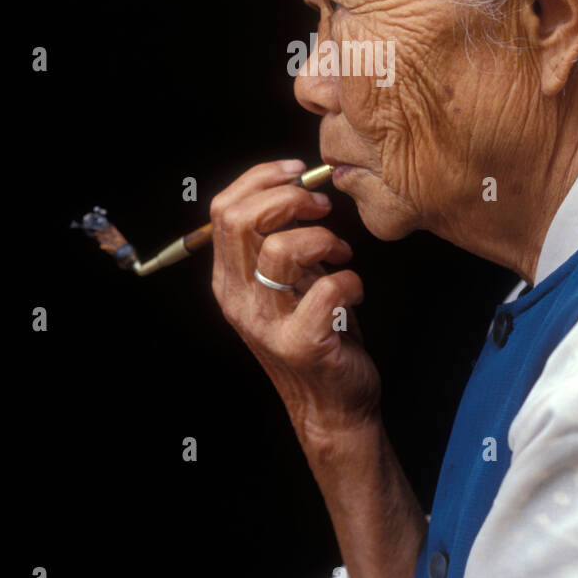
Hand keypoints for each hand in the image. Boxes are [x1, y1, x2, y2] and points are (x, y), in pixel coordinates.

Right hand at [209, 159, 380, 437]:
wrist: (332, 404)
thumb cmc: (318, 332)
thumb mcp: (289, 282)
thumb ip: (281, 240)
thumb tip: (300, 189)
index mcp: (229, 278)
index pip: (224, 210)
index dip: (262, 179)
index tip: (299, 173)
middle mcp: (238, 299)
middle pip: (240, 221)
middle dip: (288, 198)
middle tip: (321, 207)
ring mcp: (265, 324)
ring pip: (280, 250)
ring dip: (322, 238)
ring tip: (340, 252)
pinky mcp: (300, 344)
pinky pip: (327, 288)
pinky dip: (351, 279)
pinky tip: (354, 289)